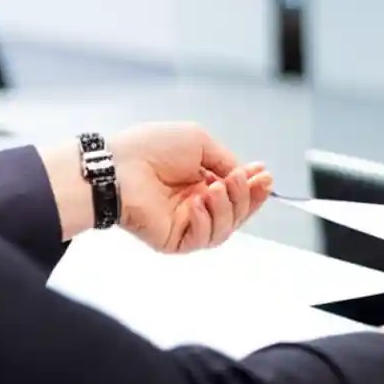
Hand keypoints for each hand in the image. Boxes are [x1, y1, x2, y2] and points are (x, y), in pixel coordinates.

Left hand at [113, 123, 273, 252]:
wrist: (118, 166)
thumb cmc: (149, 148)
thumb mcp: (199, 142)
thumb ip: (226, 160)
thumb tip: (244, 175)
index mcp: (200, 182)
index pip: (237, 192)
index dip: (253, 187)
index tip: (264, 176)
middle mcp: (196, 204)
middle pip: (237, 213)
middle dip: (246, 197)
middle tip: (243, 180)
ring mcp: (186, 224)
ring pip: (225, 229)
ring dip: (226, 208)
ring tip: (213, 189)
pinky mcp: (174, 241)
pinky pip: (203, 239)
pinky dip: (205, 221)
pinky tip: (195, 204)